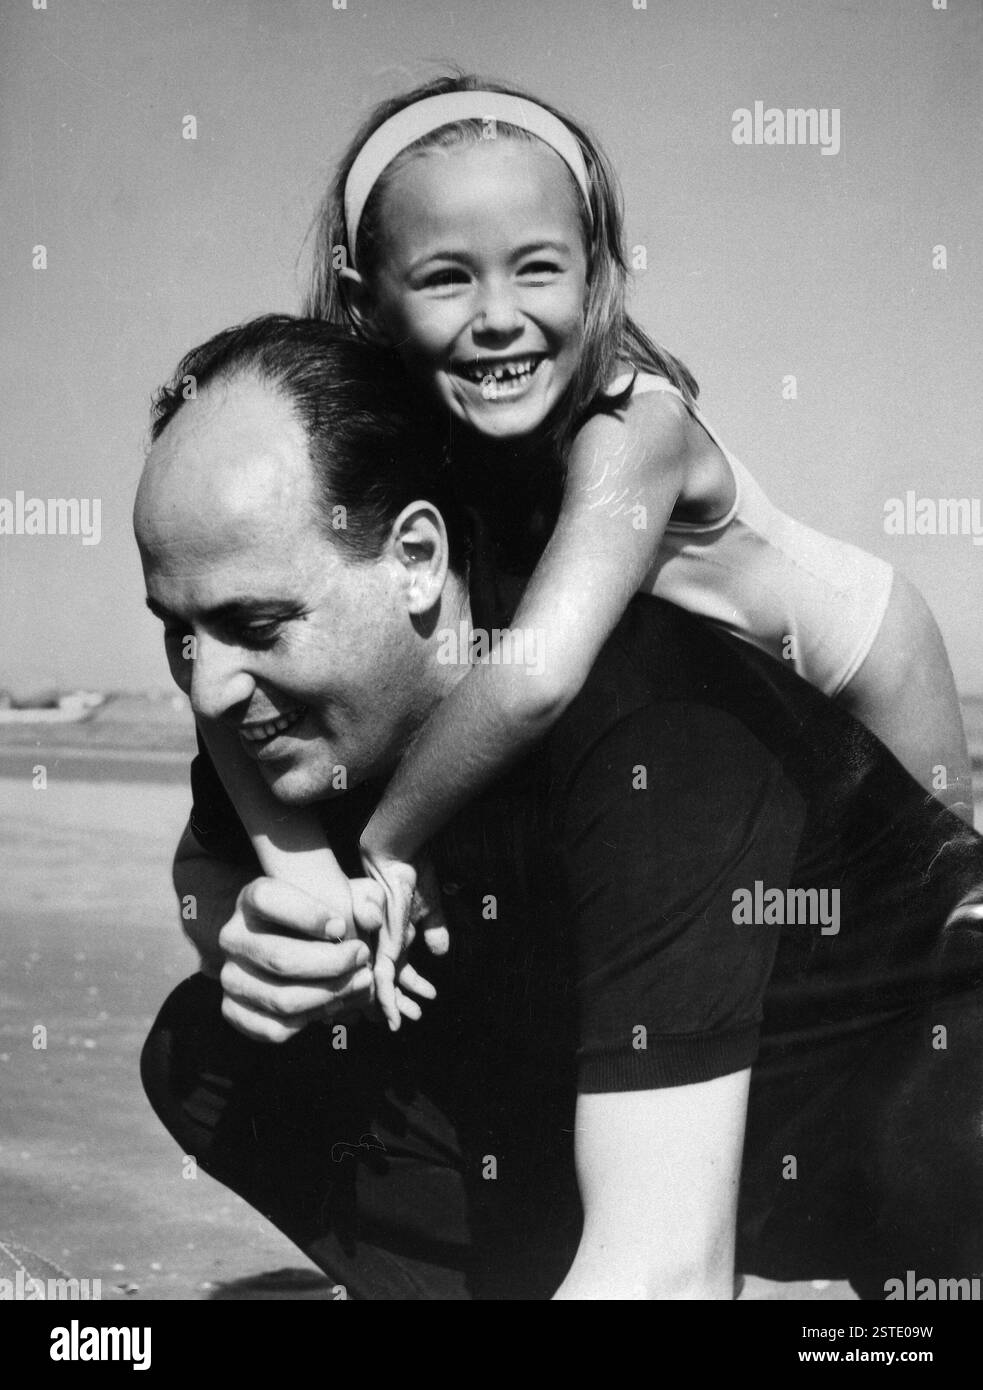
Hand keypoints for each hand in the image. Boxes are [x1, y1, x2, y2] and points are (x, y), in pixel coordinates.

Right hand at [217, 876, 373, 1042]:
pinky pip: (274, 1029)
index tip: (342, 927)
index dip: (307, 915)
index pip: (267, 899)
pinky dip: (312, 1020)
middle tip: (363, 957)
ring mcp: (230, 977)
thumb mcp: (346, 899)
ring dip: (330, 994)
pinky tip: (335, 1002)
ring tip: (361, 982)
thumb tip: (370, 918)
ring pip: (282, 999)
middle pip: (280, 958)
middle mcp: (233, 937)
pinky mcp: (233, 1010)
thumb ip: (365, 901)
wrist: (298, 948)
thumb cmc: (326, 919)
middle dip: (332, 963)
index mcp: (251, 899)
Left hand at [348, 875, 438, 1026]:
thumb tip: (441, 952)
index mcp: (393, 939)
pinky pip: (379, 974)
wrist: (398, 854)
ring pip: (379, 985)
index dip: (408, 990)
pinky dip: (384, 996)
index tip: (423, 1003)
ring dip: (390, 1006)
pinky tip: (389, 1012)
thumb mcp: (429, 907)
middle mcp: (382, 945)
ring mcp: (379, 944)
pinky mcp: (381, 941)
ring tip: (399, 1023)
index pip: (397, 973)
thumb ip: (435, 929)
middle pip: (384, 983)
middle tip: (412, 1019)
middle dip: (398, 1004)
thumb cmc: (411, 875)